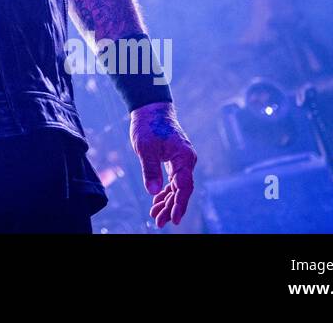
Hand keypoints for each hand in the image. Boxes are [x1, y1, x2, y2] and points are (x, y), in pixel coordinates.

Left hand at [129, 101, 197, 227]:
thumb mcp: (145, 149)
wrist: (150, 110)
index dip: (180, 204)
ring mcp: (181, 162)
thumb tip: (153, 192)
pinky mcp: (174, 161)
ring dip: (167, 202)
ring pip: (177, 187)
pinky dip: (165, 191)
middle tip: (159, 223)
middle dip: (171, 208)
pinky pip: (173, 180)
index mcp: (184, 158)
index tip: (174, 219)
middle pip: (181, 190)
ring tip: (156, 217)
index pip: (184, 186)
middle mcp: (187, 161)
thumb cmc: (148, 126)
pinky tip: (157, 202)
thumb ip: (150, 170)